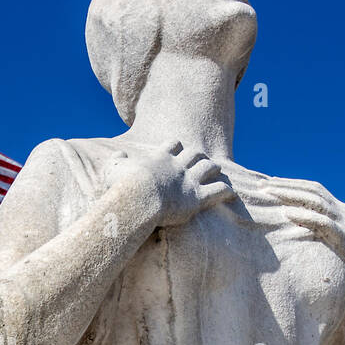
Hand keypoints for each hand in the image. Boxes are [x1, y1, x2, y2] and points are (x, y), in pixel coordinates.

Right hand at [103, 141, 235, 227]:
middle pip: (195, 154)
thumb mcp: (113, 168)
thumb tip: (119, 155)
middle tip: (202, 159)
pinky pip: (217, 191)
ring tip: (218, 170)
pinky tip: (231, 192)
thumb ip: (117, 159)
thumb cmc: (123, 185)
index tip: (178, 149)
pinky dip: (225, 190)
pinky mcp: (197, 198)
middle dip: (199, 156)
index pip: (173, 145)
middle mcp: (178, 166)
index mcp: (161, 157)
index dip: (177, 147)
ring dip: (214, 168)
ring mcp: (190, 181)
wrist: (138, 199)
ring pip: (209, 168)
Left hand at [258, 176, 344, 255]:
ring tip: (268, 191)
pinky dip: (305, 216)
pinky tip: (287, 213)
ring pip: (315, 201)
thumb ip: (334, 236)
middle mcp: (342, 212)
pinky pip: (323, 223)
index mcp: (341, 212)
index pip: (314, 191)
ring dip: (290, 194)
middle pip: (311, 190)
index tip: (272, 183)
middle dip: (286, 185)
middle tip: (261, 183)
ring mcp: (344, 223)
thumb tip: (318, 240)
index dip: (294, 185)